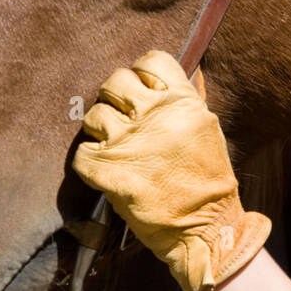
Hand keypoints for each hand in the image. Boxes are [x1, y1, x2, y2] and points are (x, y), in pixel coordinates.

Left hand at [72, 50, 270, 290]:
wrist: (207, 229)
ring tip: (115, 148)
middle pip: (114, 82)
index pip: (150, 62)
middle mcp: (156, 117)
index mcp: (183, 103)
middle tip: (121, 119)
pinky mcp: (109, 172)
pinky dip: (89, 163)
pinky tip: (105, 171)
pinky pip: (81, 153)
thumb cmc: (208, 181)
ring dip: (100, 132)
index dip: (140, 74)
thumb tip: (184, 72)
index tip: (140, 91)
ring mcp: (130, 144)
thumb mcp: (207, 131)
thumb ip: (188, 101)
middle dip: (113, 99)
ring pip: (93, 116)